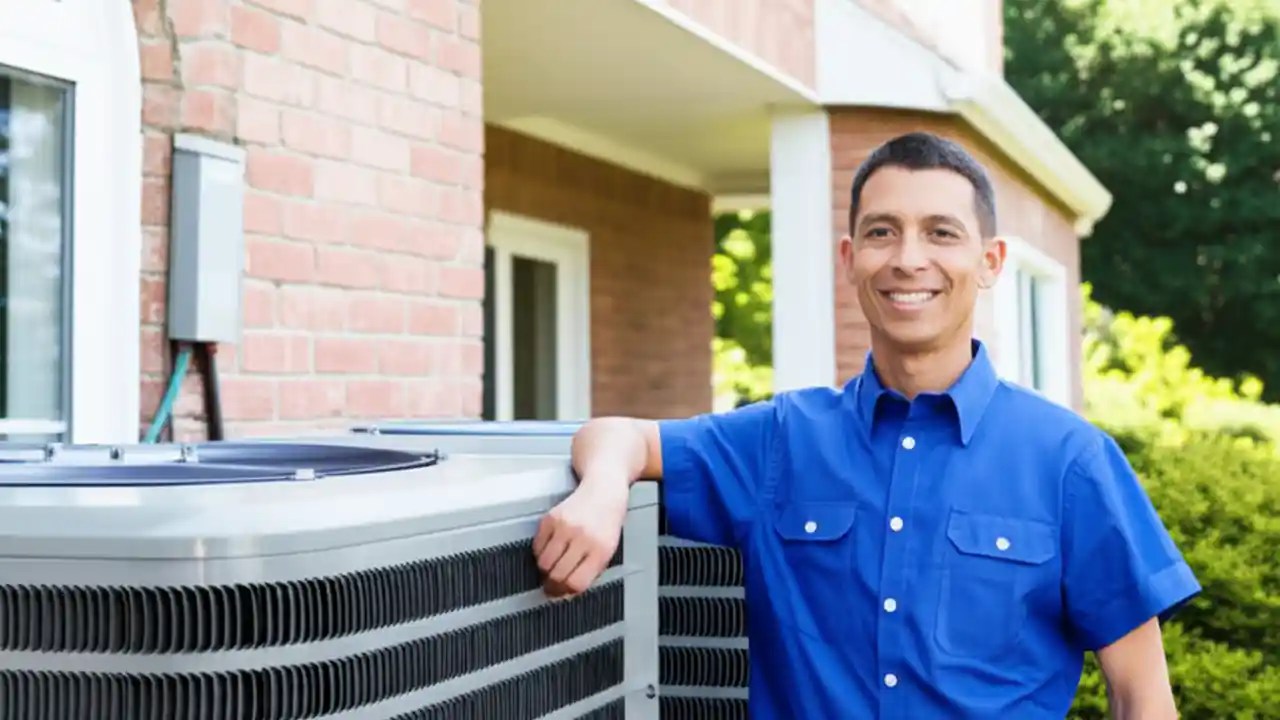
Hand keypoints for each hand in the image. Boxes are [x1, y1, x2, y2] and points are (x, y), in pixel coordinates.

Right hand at [532, 480, 629, 597]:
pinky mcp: (551, 518)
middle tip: (550, 585)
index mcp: (601, 550)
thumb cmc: (607, 521)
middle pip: (558, 574)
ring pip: (544, 563)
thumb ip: (590, 570)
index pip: (577, 583)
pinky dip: (540, 553)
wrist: (604, 490)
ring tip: (550, 567)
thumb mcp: (608, 549)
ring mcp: (565, 527)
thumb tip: (566, 591)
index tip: (561, 594)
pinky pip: (537, 546)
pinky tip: (548, 550)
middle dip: (552, 585)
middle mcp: (583, 538)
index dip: (566, 592)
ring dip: (545, 570)